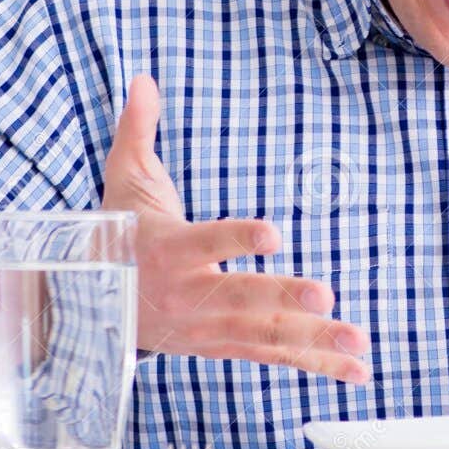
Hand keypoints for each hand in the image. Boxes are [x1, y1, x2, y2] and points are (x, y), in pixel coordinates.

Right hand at [102, 75, 369, 383]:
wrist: (90, 308)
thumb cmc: (118, 235)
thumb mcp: (123, 181)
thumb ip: (137, 130)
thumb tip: (143, 78)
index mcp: (166, 250)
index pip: (204, 241)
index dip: (236, 238)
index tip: (271, 233)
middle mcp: (189, 295)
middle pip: (240, 299)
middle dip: (283, 299)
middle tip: (325, 295)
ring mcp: (208, 329)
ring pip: (265, 337)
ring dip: (315, 342)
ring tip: (358, 341)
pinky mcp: (225, 347)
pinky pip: (275, 358)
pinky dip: (317, 365)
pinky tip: (358, 369)